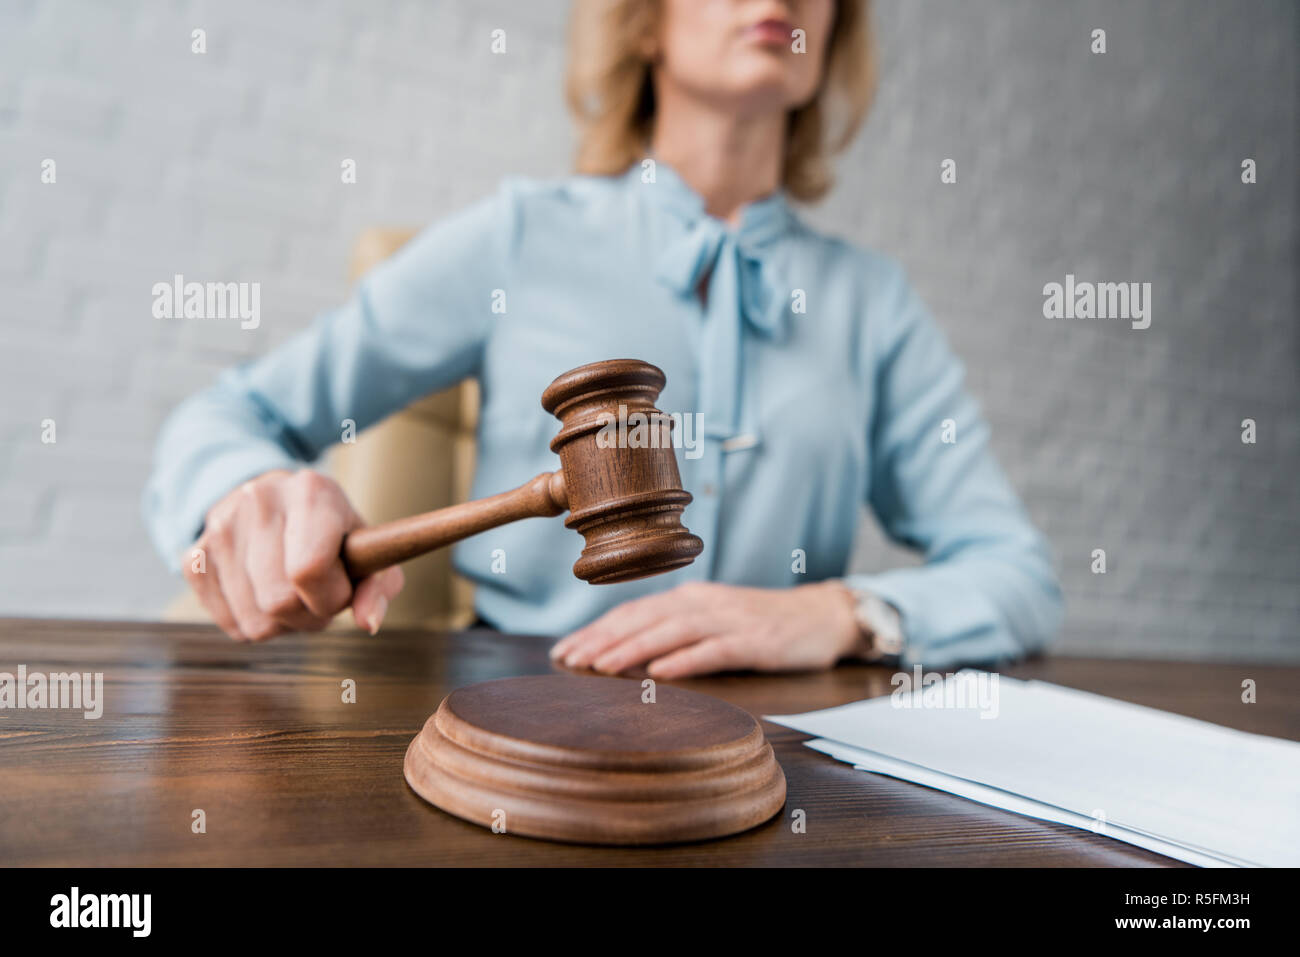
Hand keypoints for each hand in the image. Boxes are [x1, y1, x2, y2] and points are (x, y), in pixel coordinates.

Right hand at [182, 469, 404, 641]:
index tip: (340, 591)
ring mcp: (220, 526)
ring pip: (252, 619)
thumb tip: (368, 622)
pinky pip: (226, 622)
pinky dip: (252, 623)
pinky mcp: (195, 554)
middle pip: (278, 600)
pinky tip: (265, 594)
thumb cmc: (333, 534)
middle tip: (318, 598)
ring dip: (281, 624)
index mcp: (311, 492)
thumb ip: (379, 586)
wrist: (279, 502)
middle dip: (308, 616)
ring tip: (293, 593)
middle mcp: (258, 500)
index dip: (330, 598)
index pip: (309, 569)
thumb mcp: (368, 551)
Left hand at [549, 581, 869, 678]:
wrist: (823, 616)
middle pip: (643, 620)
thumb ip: (676, 632)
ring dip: (632, 649)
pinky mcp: (755, 641)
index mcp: (689, 599)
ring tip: (599, 667)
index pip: (632, 613)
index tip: (564, 650)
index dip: (596, 631)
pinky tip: (660, 673)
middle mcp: (703, 603)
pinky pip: (714, 650)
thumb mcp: (714, 622)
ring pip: (671, 632)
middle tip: (567, 660)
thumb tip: (628, 654)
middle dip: (601, 640)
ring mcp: (729, 620)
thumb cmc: (764, 624)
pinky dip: (685, 660)